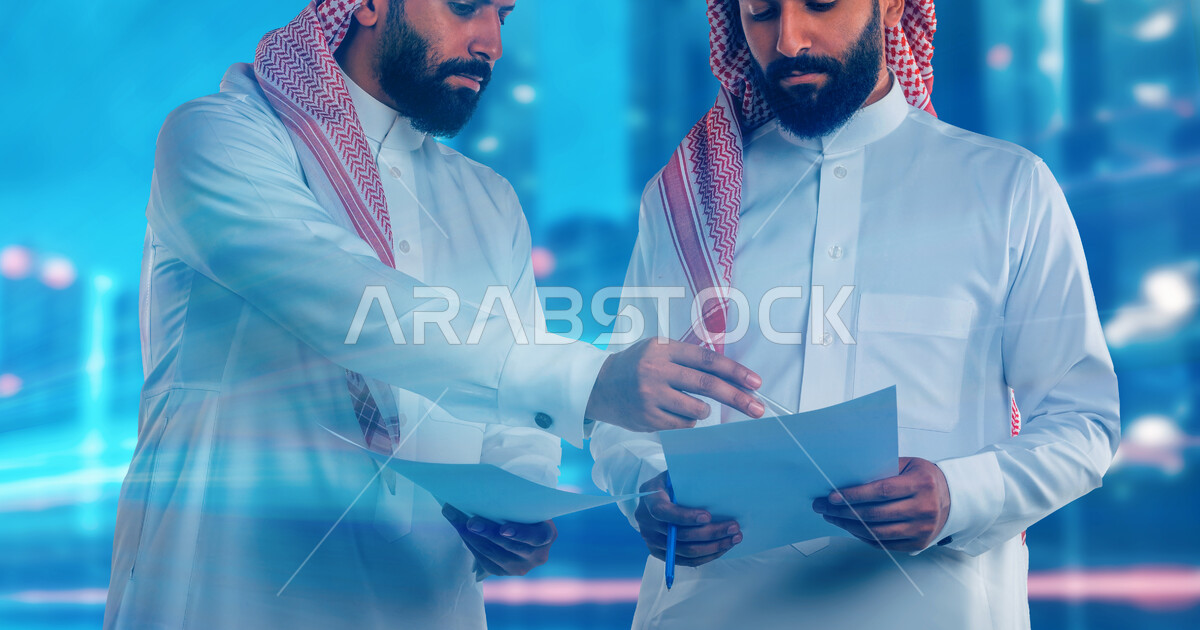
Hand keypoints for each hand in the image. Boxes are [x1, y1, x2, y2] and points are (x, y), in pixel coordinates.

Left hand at [442, 504, 556, 576]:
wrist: (523, 527)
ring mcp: (519, 567)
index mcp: (547, 535)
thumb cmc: (525, 509)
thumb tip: (488, 489)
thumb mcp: (530, 506)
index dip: (520, 533)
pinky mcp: (501, 571)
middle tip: (470, 521)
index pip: (536, 536)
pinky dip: (469, 542)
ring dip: (471, 536)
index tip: (504, 529)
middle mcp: (536, 556)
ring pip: (492, 553)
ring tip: (455, 518)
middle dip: (486, 532)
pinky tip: (459, 528)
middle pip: (508, 545)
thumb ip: (518, 505)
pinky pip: (483, 558)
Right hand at [586, 338, 764, 432]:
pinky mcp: (647, 418)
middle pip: (707, 386)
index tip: (756, 382)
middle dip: (737, 398)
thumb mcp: (659, 350)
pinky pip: (683, 425)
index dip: (734, 371)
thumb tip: (732, 377)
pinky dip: (686, 421)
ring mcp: (650, 396)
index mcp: (663, 348)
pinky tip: (670, 412)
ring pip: (697, 410)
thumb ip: (689, 359)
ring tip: (685, 403)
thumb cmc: (637, 366)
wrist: (599, 386)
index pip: (707, 359)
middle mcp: (656, 370)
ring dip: (702, 410)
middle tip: (759, 408)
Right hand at [634, 472, 741, 566]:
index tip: (708, 516)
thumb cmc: (672, 482)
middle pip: (678, 535)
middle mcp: (645, 521)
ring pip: (685, 551)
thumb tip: (717, 483)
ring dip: (713, 547)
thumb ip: (689, 479)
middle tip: (734, 527)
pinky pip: (685, 561)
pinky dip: (706, 556)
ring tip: (733, 538)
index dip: (684, 516)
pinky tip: (722, 548)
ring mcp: (650, 539)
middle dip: (710, 533)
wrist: (655, 496)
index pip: (662, 511)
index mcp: (649, 496)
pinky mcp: (659, 552)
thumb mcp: (676, 474)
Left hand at [812, 457, 950, 551]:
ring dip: (849, 526)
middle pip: (876, 514)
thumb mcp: (908, 465)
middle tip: (822, 507)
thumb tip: (847, 477)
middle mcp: (924, 508)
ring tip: (832, 517)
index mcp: (921, 484)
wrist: (952, 499)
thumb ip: (882, 470)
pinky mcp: (917, 544)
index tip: (832, 496)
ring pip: (877, 532)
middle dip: (843, 511)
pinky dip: (863, 536)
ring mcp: (922, 529)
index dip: (854, 495)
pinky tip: (849, 527)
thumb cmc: (924, 478)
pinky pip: (883, 544)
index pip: (881, 491)